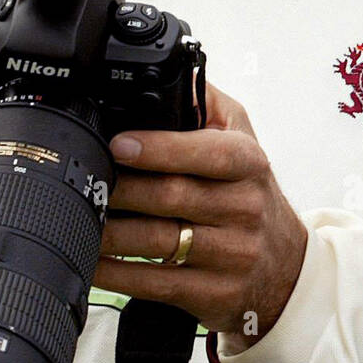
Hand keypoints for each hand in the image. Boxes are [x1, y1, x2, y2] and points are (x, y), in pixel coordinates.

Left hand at [94, 82, 306, 350]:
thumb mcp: (242, 140)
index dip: (160, 148)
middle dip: (121, 189)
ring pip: (158, 242)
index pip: (207, 153)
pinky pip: (155, 283)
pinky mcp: (213, 294)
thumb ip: (206, 103)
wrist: (285, 268)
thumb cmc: (250, 194)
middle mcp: (244, 209)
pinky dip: (117, 273)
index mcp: (248, 163)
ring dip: (110, 232)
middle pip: (172, 197)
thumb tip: (172, 69)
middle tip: (83, 179)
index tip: (118, 143)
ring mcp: (231, 255)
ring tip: (77, 216)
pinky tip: (92, 260)